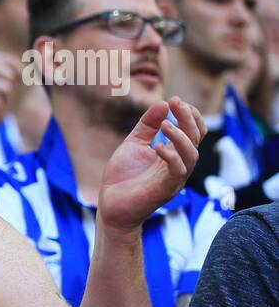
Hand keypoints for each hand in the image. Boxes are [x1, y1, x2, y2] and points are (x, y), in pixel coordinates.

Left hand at [98, 97, 204, 231]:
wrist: (111, 207)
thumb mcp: (134, 144)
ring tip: (165, 123)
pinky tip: (157, 146)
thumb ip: (147, 125)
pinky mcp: (165, 189)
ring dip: (180, 136)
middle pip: (196, 139)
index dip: (189, 114)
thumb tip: (163, 103)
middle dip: (188, 119)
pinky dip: (171, 156)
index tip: (175, 100)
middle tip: (176, 103)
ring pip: (191, 155)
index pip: (194, 131)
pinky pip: (177, 171)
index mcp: (174, 154)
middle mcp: (179, 165)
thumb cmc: (123, 177)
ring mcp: (174, 178)